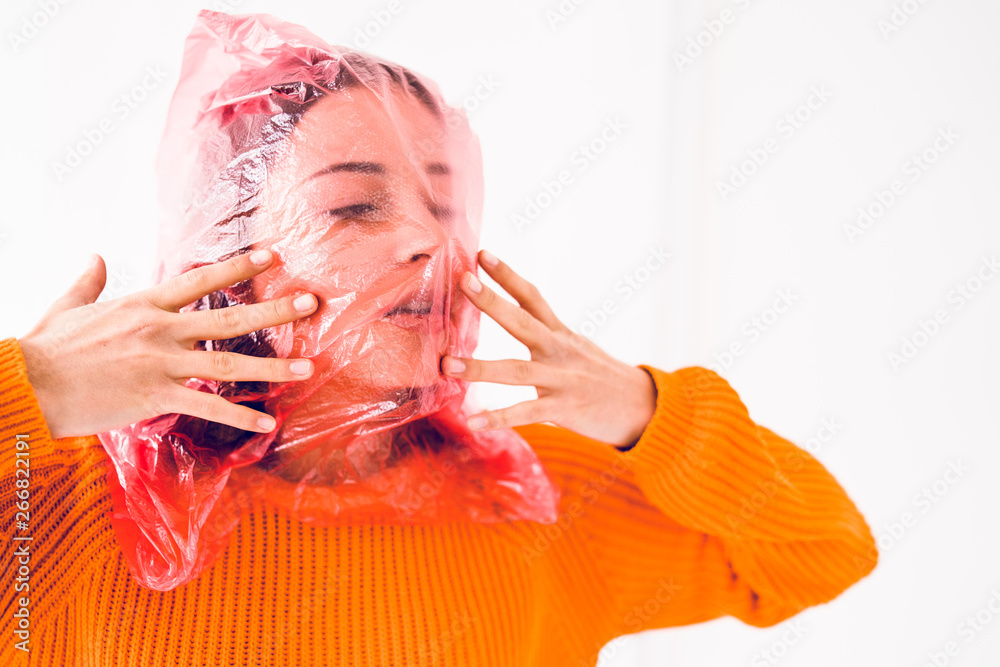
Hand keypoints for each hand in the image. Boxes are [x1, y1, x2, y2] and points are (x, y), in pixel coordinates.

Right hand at [18, 249, 317, 439]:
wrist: (28, 385)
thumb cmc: (45, 349)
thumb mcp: (68, 307)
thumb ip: (88, 282)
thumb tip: (96, 257)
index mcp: (144, 304)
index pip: (201, 279)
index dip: (239, 266)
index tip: (273, 254)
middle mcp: (160, 329)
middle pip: (228, 317)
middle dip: (274, 309)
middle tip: (312, 302)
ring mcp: (161, 363)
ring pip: (228, 362)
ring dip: (273, 366)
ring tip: (309, 366)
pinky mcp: (156, 397)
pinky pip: (208, 406)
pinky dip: (240, 416)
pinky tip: (269, 423)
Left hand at [440, 250, 656, 448]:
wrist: (644, 408)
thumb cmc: (605, 380)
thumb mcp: (579, 349)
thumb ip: (549, 338)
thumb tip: (521, 324)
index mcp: (561, 334)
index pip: (533, 297)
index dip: (508, 275)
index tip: (482, 255)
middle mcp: (559, 351)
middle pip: (521, 322)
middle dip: (491, 302)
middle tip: (463, 281)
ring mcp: (562, 379)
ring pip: (516, 371)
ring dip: (479, 368)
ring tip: (447, 365)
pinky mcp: (565, 408)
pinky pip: (527, 413)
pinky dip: (499, 418)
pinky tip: (474, 422)